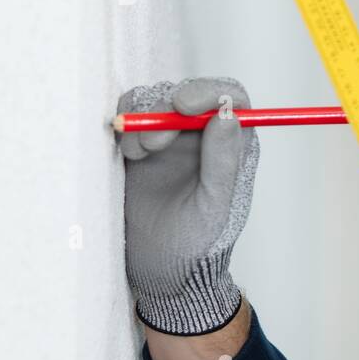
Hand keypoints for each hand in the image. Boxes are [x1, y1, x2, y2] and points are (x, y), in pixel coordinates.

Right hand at [115, 77, 258, 335]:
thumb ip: (223, 161)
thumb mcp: (214, 207)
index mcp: (233, 145)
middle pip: (186, 93)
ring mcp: (170, 137)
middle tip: (153, 144)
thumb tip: (228, 114)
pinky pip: (129, 116)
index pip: (230, 97)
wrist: (160, 269)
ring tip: (140, 156)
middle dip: (165, 108)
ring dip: (143, 119)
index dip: (208, 91)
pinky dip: (125, 128)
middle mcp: (203, 134)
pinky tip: (129, 157)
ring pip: (154, 99)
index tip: (183, 105)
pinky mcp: (139, 145)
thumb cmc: (198, 244)